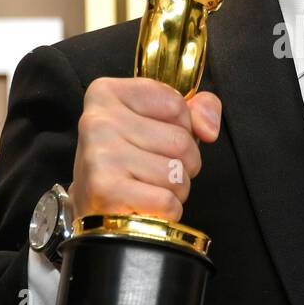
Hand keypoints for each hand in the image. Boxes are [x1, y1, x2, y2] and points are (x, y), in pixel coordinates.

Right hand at [68, 77, 221, 223]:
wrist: (95, 208)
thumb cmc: (128, 163)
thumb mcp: (159, 122)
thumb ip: (196, 109)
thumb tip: (208, 128)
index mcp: (106, 93)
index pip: (177, 104)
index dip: (181, 127)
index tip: (155, 138)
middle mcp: (97, 120)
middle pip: (181, 141)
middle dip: (182, 163)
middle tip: (153, 170)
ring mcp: (100, 154)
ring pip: (176, 173)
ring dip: (175, 189)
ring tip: (147, 187)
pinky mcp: (105, 190)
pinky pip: (167, 201)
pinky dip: (166, 210)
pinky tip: (144, 205)